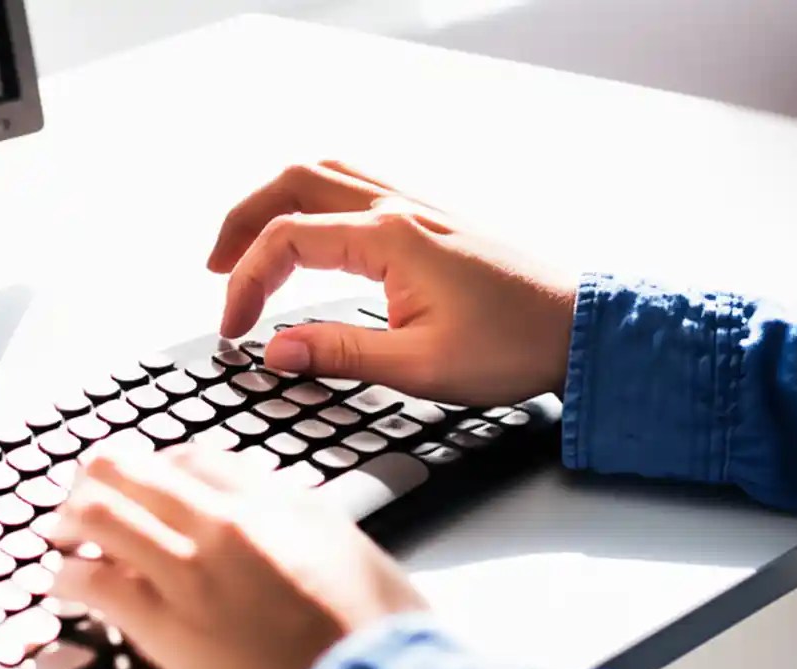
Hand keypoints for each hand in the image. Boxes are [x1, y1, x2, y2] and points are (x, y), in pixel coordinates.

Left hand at [49, 445, 426, 668]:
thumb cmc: (373, 628)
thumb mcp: (347, 544)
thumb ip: (296, 516)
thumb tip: (266, 504)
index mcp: (272, 497)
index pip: (191, 456)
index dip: (155, 466)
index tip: (143, 479)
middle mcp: (225, 521)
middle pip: (132, 469)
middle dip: (96, 477)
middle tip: (82, 491)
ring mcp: (191, 569)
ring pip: (100, 514)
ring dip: (71, 520)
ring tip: (62, 533)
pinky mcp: (166, 624)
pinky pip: (94, 582)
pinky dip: (68, 577)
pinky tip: (66, 585)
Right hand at [209, 160, 577, 405]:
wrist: (580, 329)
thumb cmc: (513, 345)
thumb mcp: (419, 366)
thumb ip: (338, 353)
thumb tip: (274, 351)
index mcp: (389, 237)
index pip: (287, 239)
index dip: (246, 283)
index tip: (236, 331)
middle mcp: (398, 209)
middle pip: (294, 183)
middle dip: (243, 221)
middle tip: (216, 269)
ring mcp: (415, 208)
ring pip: (324, 175)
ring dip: (275, 203)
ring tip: (247, 247)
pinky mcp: (428, 221)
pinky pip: (353, 187)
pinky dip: (312, 202)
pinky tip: (308, 236)